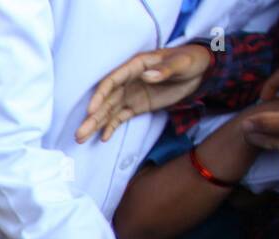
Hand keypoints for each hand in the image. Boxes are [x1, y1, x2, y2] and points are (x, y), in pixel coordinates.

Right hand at [77, 45, 211, 143]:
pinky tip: (103, 138)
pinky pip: (120, 118)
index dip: (100, 95)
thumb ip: (165, 69)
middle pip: (106, 100)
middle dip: (92, 117)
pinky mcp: (136, 106)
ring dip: (96, 124)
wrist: (199, 70)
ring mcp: (130, 95)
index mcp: (136, 66)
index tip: (91, 111)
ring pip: (109, 111)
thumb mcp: (182, 63)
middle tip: (79, 133)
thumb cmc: (190, 60)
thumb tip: (146, 76)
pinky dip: (111, 127)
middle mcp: (128, 81)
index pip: (112, 81)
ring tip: (81, 138)